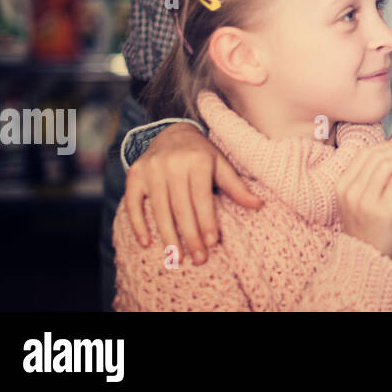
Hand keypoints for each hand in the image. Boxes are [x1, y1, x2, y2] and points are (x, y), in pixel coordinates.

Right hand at [123, 123, 262, 263]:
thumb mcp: (221, 164)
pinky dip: (139, 224)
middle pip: (181, 207)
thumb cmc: (201, 154)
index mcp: (198, 160)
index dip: (206, 221)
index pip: (202, 198)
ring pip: (159, 209)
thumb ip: (236, 186)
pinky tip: (147, 243)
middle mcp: (173, 164)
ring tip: (177, 257)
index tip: (212, 244)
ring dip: (168, 236)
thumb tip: (258, 205)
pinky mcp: (134, 174)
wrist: (171, 132)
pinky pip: (133, 203)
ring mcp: (151, 169)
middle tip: (198, 259)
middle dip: (190, 236)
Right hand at [336, 141, 391, 261]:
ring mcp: (364, 200)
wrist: (371, 259)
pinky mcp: (381, 210)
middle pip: (377, 156)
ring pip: (388, 164)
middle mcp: (350, 191)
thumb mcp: (358, 203)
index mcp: (342, 186)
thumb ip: (365, 182)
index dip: (387, 146)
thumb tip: (386, 155)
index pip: (365, 154)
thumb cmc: (370, 229)